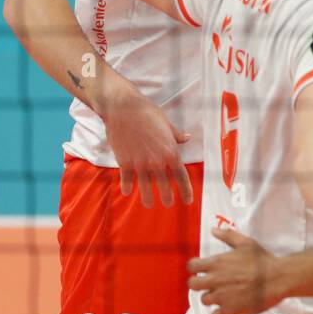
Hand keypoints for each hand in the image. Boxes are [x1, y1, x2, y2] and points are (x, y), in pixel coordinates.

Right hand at [99, 78, 192, 207]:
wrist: (124, 109)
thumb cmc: (148, 113)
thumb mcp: (167, 124)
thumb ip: (177, 135)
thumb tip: (188, 137)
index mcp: (170, 152)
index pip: (181, 176)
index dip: (186, 190)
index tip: (188, 201)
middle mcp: (156, 161)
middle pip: (164, 185)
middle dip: (167, 197)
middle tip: (169, 204)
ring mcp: (140, 163)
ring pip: (145, 186)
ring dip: (147, 197)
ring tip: (149, 204)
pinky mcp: (125, 162)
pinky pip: (127, 179)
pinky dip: (127, 187)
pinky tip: (128, 193)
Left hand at [188, 227, 283, 313]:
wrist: (277, 279)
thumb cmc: (263, 260)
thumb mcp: (246, 243)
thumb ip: (228, 236)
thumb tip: (213, 230)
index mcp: (216, 263)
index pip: (192, 267)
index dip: (195, 268)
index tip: (202, 269)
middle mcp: (214, 281)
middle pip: (193, 285)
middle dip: (198, 284)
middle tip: (209, 283)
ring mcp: (221, 297)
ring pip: (204, 300)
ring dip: (212, 297)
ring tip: (224, 294)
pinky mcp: (229, 311)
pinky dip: (220, 312)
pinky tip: (229, 305)